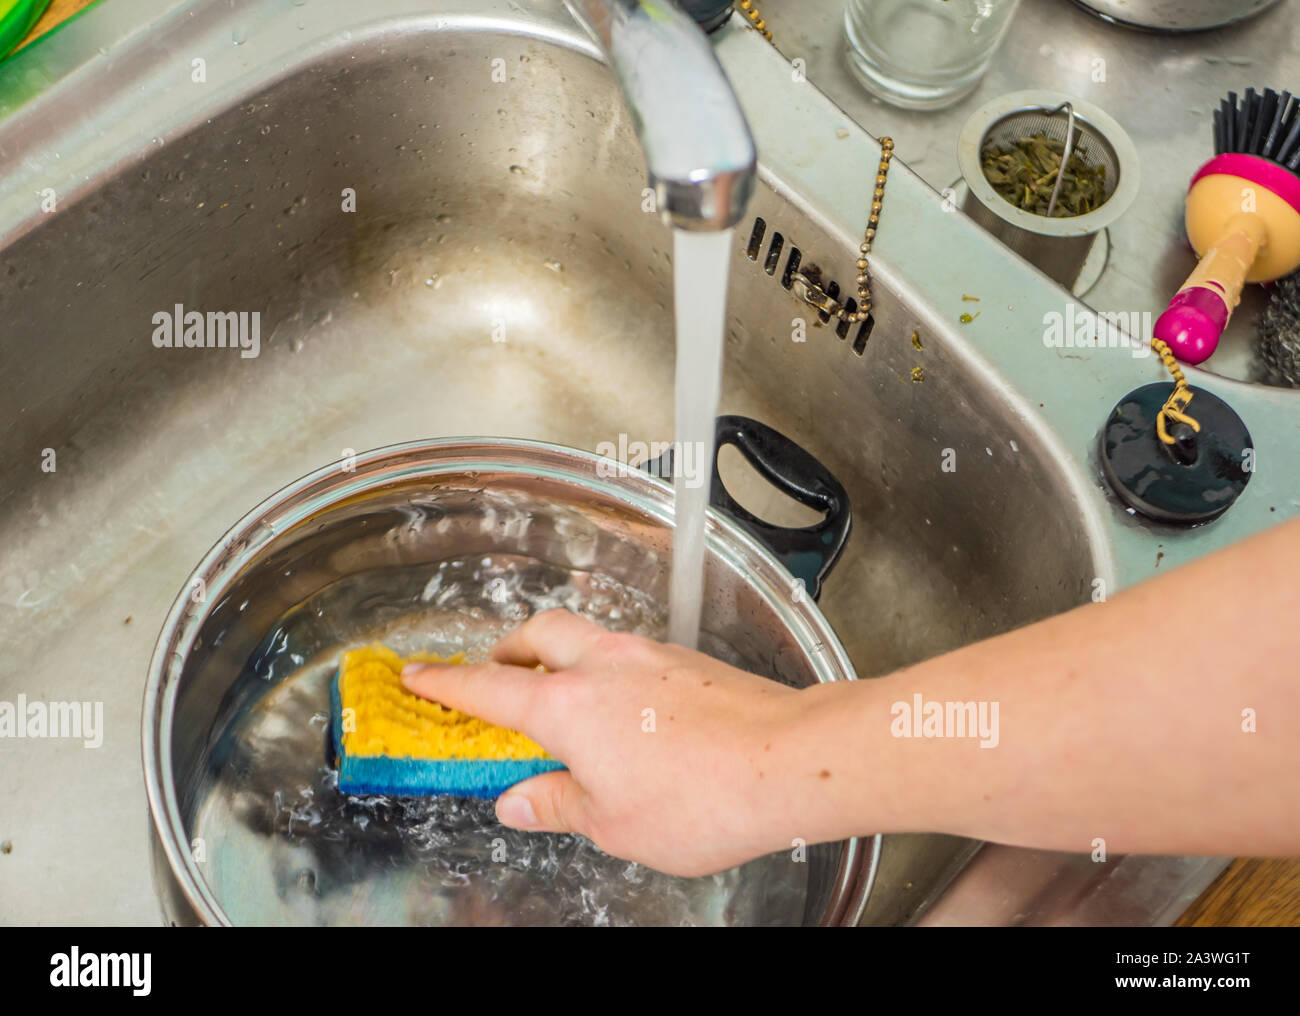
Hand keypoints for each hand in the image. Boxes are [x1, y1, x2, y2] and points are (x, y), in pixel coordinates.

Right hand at [401, 609, 831, 876]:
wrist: (791, 760)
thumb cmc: (702, 796)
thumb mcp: (612, 823)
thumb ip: (557, 805)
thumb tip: (519, 801)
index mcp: (567, 706)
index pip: (487, 689)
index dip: (445, 684)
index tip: (418, 676)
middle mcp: (604, 665)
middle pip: (537, 635)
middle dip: (507, 650)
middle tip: (495, 675)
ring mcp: (649, 655)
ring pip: (587, 636)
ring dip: (561, 655)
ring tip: (562, 695)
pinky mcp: (688, 661)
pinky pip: (629, 652)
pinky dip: (608, 669)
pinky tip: (624, 707)